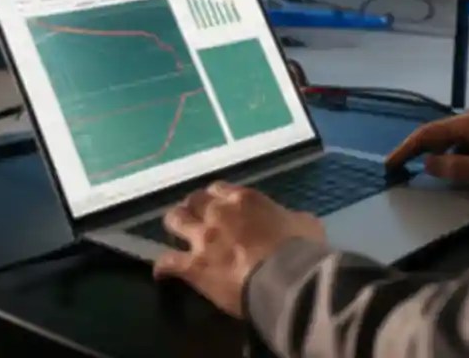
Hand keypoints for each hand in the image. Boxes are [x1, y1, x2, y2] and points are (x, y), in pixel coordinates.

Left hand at [153, 182, 325, 316]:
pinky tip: (163, 273)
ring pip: (175, 220)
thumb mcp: (306, 224)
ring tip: (176, 234)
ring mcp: (203, 238)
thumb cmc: (302, 250)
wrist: (288, 279)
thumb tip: (291, 222)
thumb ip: (291, 218)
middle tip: (196, 218)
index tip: (218, 205)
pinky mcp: (194, 265)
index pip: (219, 189)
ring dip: (175, 224)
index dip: (216, 197)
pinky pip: (168, 261)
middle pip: (194, 200)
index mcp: (245, 199)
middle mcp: (219, 213)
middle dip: (194, 207)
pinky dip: (164, 267)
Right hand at [385, 109, 468, 189]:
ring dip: (435, 155)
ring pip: (450, 140)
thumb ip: (456, 168)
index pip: (428, 133)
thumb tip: (428, 164)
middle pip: (437, 133)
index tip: (390, 164)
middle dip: (416, 150)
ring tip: (420, 172)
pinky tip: (451, 171)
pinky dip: (452, 157)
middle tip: (398, 168)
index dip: (407, 148)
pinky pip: (463, 145)